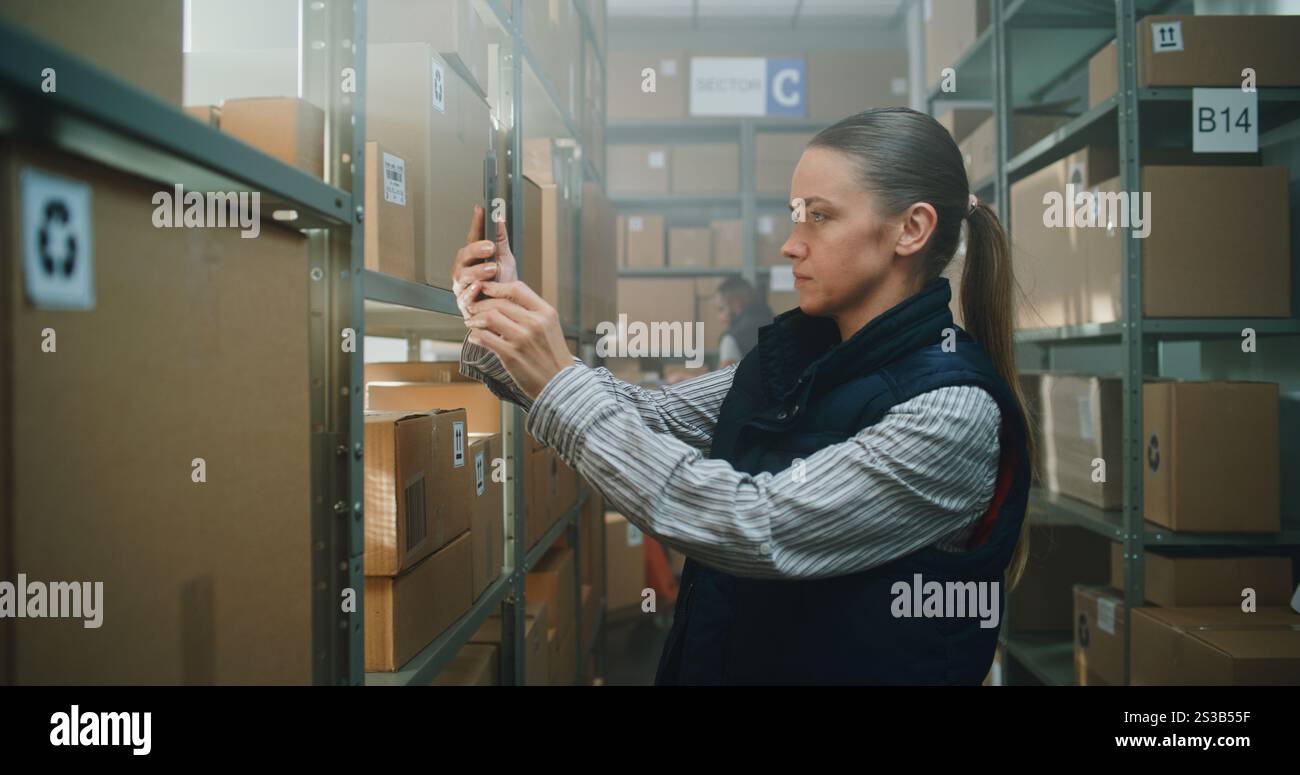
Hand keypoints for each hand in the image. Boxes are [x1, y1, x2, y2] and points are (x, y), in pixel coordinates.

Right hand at [452, 205, 516, 318]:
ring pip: (463, 277)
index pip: (473, 236)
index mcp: (472, 257)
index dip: (476, 224)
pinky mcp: (464, 304)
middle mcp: (464, 270)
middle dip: (476, 250)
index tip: (481, 211)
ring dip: (477, 271)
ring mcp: (462, 287)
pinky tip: (479, 288)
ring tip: (491, 269)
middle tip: (490, 247)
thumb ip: (500, 240)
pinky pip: (464, 297)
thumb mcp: (505, 259)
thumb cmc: (502, 285)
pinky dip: (471, 292)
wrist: (506, 311)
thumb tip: (499, 217)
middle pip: (463, 256)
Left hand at [465, 280, 571, 399]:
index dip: (496, 287)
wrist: (560, 384)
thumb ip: (531, 312)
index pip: (517, 288)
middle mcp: (535, 323)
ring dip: (475, 318)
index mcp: (545, 313)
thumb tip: (504, 300)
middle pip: (499, 302)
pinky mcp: (511, 355)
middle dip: (480, 303)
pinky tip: (475, 336)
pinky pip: (485, 338)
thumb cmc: (553, 355)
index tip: (485, 288)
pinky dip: (476, 335)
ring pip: (489, 317)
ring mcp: (522, 339)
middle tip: (472, 307)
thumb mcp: (550, 327)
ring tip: (471, 321)